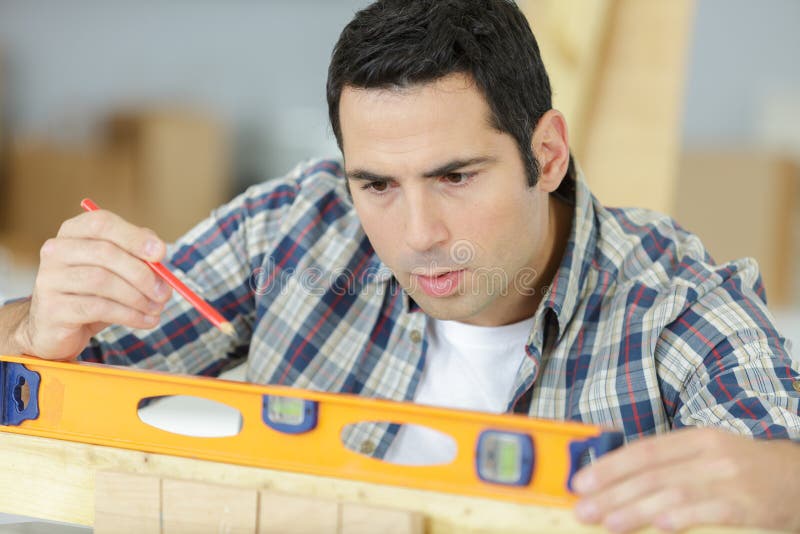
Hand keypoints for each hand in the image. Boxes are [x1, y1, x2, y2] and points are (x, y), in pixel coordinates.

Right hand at [14, 208, 172, 359]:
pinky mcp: (52, 308)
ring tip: (157, 308)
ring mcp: (50, 278)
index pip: (102, 223)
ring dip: (137, 297)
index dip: (134, 236)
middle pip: (105, 252)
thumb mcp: (117, 271)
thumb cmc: (93, 294)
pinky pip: (97, 308)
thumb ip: (137, 256)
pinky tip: (145, 321)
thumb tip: (159, 254)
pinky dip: (129, 315)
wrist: (57, 329)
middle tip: (165, 292)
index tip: (161, 253)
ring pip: (102, 281)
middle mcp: (56, 250)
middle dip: (142, 273)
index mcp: (73, 232)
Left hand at [572, 427, 799, 531]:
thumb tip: (619, 479)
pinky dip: (683, 517)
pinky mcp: (750, 505)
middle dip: (612, 492)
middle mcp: (709, 454)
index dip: (610, 466)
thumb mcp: (709, 455)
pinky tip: (660, 525)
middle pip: (651, 473)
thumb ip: (670, 464)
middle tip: (583, 508)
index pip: (643, 451)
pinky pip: (710, 510)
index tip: (580, 483)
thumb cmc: (748, 471)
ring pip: (673, 492)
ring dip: (636, 509)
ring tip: (608, 522)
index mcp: (695, 439)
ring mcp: (729, 479)